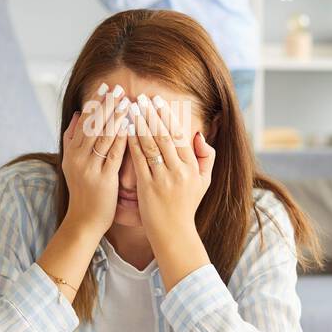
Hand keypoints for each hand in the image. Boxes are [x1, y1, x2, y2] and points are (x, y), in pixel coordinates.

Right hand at [61, 86, 131, 237]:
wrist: (83, 220)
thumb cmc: (82, 191)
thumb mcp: (71, 163)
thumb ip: (72, 139)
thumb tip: (76, 114)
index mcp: (71, 152)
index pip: (83, 122)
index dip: (95, 103)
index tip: (106, 87)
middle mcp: (78, 158)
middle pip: (93, 126)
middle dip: (106, 105)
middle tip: (119, 88)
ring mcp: (90, 168)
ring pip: (103, 137)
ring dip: (116, 118)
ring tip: (127, 102)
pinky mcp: (103, 179)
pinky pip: (113, 155)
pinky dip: (122, 139)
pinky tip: (130, 127)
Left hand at [124, 93, 214, 245]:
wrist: (174, 233)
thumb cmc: (187, 206)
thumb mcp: (204, 181)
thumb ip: (205, 156)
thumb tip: (198, 134)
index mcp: (192, 167)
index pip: (179, 135)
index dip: (167, 116)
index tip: (158, 101)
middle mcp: (178, 171)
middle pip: (163, 136)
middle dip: (152, 115)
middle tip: (142, 98)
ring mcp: (162, 179)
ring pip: (150, 145)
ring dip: (140, 124)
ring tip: (131, 109)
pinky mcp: (147, 188)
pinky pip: (139, 161)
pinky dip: (132, 144)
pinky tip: (125, 131)